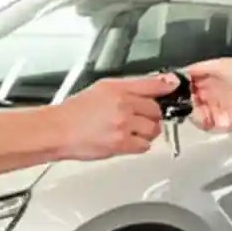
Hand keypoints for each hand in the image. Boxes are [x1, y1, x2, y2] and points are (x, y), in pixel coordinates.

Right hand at [53, 73, 179, 159]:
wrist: (58, 130)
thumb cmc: (74, 112)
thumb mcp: (101, 89)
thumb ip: (127, 87)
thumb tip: (150, 85)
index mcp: (118, 88)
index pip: (152, 85)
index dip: (166, 86)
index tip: (173, 86)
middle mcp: (123, 104)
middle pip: (156, 109)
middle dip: (153, 114)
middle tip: (143, 117)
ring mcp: (123, 125)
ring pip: (153, 129)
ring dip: (148, 130)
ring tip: (134, 129)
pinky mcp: (121, 143)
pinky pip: (144, 146)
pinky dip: (140, 144)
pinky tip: (128, 140)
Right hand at [184, 58, 231, 131]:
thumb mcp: (222, 64)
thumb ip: (200, 67)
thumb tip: (184, 70)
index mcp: (212, 78)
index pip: (189, 81)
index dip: (180, 83)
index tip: (174, 84)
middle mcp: (212, 94)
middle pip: (187, 97)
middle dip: (182, 97)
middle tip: (181, 96)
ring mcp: (215, 109)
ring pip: (192, 111)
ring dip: (190, 109)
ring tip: (195, 105)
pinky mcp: (219, 122)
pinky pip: (202, 123)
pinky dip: (199, 120)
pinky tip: (204, 114)